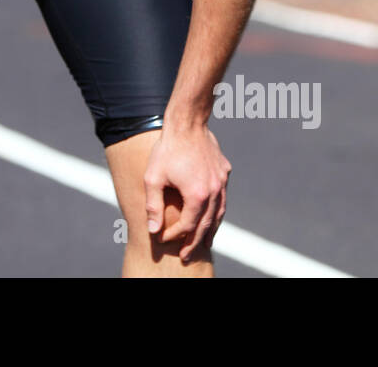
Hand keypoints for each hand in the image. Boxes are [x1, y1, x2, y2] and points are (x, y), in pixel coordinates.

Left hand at [144, 124, 230, 260]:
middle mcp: (214, 191)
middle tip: (188, 255)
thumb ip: (153, 206)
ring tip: (204, 242)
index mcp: (197, 194)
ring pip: (219, 212)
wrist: (187, 122)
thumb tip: (153, 231)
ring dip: (211, 229)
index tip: (162, 239)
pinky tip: (212, 214)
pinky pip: (222, 197)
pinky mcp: (224, 172)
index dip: (174, 235)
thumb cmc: (167, 149)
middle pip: (207, 224)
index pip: (188, 224)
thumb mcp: (153, 178)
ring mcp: (222, 181)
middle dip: (195, 242)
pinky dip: (217, 210)